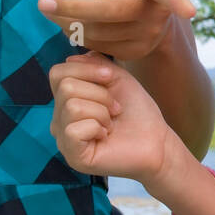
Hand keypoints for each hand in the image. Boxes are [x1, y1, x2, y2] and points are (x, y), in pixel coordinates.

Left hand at [37, 0, 195, 59]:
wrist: (142, 2)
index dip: (178, 1)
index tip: (190, 11)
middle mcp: (158, 15)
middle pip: (113, 12)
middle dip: (74, 8)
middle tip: (42, 2)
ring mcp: (148, 37)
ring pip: (100, 32)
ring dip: (69, 23)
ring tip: (52, 9)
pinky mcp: (135, 53)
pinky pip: (98, 46)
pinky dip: (77, 35)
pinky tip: (68, 23)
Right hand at [49, 51, 173, 184]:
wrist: (156, 140)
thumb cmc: (137, 111)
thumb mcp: (117, 78)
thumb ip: (95, 64)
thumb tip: (72, 58)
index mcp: (67, 100)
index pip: (57, 73)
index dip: (86, 69)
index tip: (110, 78)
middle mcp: (60, 119)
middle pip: (66, 88)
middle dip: (100, 94)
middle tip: (115, 109)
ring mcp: (63, 138)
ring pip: (72, 107)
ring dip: (102, 111)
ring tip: (112, 123)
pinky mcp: (72, 155)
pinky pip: (73, 130)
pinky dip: (97, 128)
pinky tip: (105, 136)